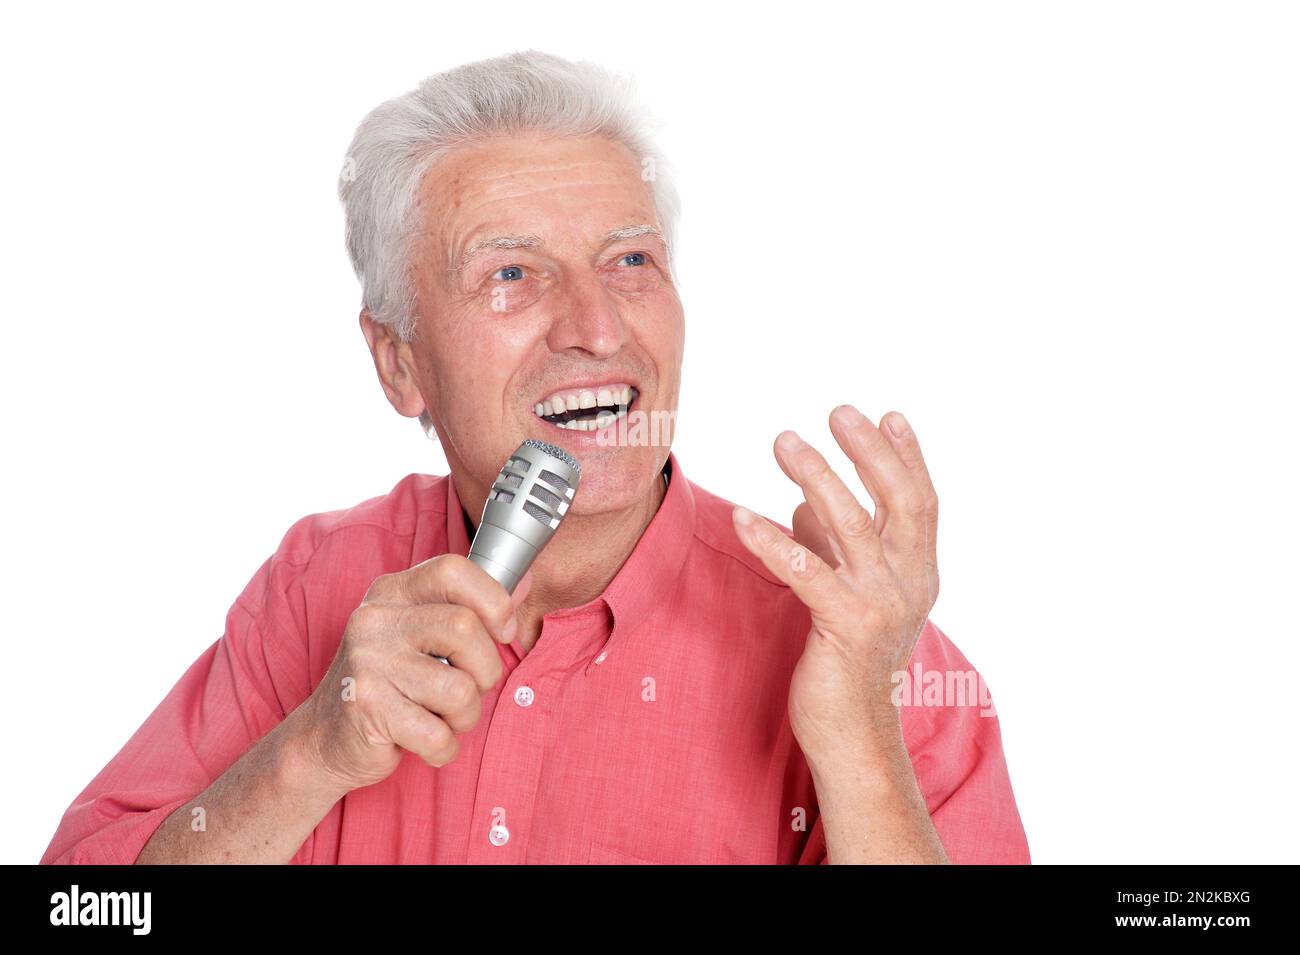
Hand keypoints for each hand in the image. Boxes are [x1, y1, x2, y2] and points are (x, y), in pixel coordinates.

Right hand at [297, 555, 530, 792]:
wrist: (323, 738)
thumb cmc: (386, 682)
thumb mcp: (419, 634)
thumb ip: (469, 608)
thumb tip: (523, 584)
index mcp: (392, 593)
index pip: (452, 571)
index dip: (492, 600)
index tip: (502, 631)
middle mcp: (375, 620)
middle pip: (465, 629)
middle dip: (485, 670)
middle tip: (468, 688)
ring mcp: (368, 663)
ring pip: (460, 689)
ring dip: (464, 716)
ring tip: (440, 717)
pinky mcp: (367, 708)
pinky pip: (438, 734)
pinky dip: (443, 748)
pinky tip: (424, 741)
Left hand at [732, 406, 939, 762]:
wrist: (854, 733)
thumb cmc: (847, 660)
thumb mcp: (851, 593)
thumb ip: (835, 546)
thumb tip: (804, 501)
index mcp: (918, 573)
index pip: (921, 502)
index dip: (907, 457)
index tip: (888, 414)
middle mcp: (909, 584)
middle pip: (898, 502)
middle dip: (869, 452)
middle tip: (838, 412)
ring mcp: (881, 605)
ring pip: (850, 525)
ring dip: (816, 476)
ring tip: (784, 440)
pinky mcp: (845, 627)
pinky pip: (805, 570)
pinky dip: (772, 539)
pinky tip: (742, 515)